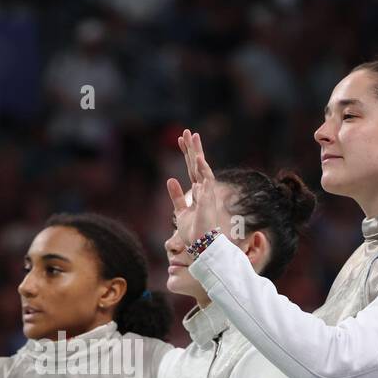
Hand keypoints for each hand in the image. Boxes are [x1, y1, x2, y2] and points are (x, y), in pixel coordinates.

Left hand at [166, 129, 220, 248]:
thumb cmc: (193, 231)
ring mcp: (206, 193)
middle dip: (192, 148)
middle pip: (196, 164)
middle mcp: (203, 189)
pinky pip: (205, 181)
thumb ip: (176, 196)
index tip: (180, 139)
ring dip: (196, 152)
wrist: (202, 245)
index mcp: (197, 191)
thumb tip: (170, 179)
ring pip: (201, 168)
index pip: (191, 168)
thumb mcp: (180, 211)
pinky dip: (202, 169)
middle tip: (187, 131)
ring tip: (192, 136)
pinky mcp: (207, 199)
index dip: (186, 153)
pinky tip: (197, 158)